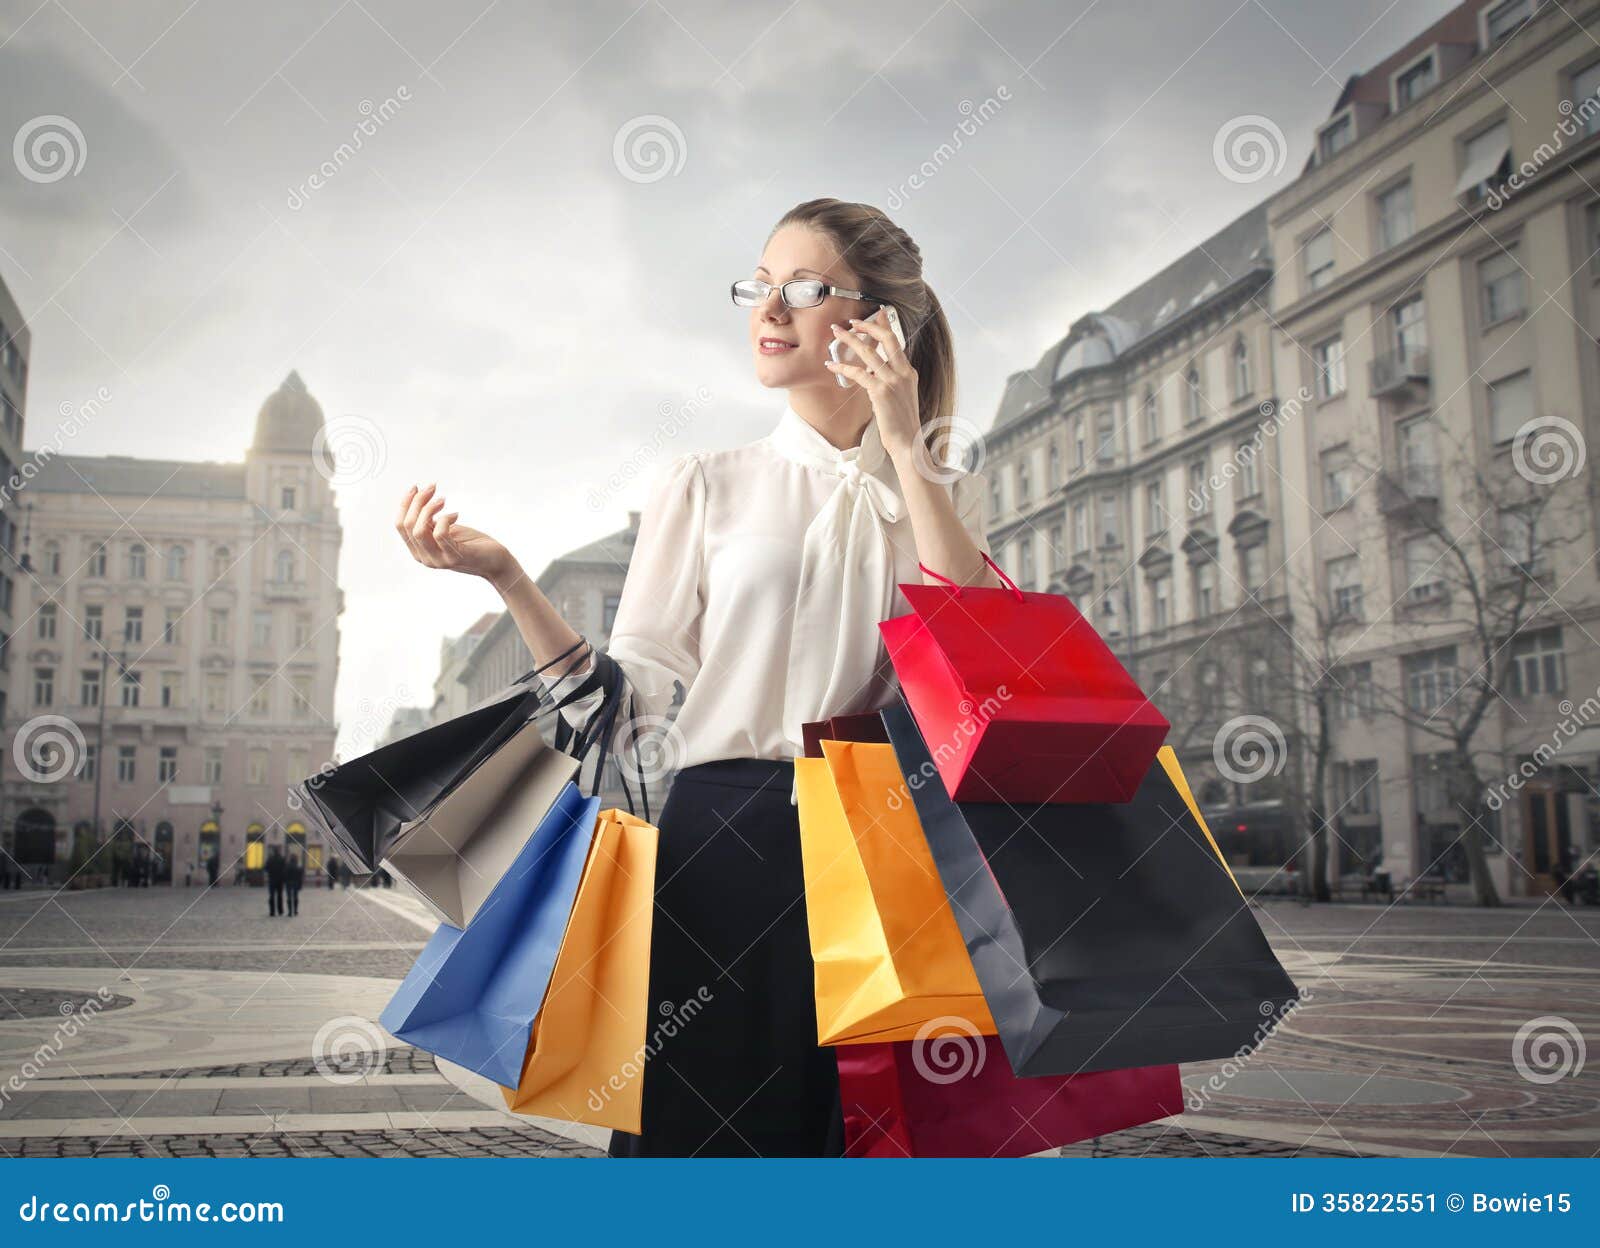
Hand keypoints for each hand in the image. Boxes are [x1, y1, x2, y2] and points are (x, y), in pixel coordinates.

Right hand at [397, 483, 519, 589]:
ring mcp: (438, 560)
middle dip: (417, 501)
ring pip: (419, 530)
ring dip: (429, 508)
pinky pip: (439, 534)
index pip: (400, 525)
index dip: (405, 503)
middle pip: (408, 525)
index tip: (416, 487)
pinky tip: (455, 514)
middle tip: (432, 488)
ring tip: (443, 500)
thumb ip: (428, 522)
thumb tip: (416, 499)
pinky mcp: (454, 558)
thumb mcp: (443, 529)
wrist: (494, 561)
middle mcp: (424, 557)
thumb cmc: (470, 543)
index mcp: (418, 550)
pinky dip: (445, 519)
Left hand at [823, 307, 919, 459]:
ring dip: (850, 339)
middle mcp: (903, 373)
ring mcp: (892, 381)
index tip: (877, 312)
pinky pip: (858, 372)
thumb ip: (891, 380)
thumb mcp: (901, 396)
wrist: (907, 442)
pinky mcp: (880, 392)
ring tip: (835, 332)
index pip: (896, 342)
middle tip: (851, 320)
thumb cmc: (901, 424)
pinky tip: (831, 364)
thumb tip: (875, 370)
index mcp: (908, 372)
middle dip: (867, 325)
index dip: (885, 325)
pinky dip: (843, 366)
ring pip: (869, 352)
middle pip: (886, 339)